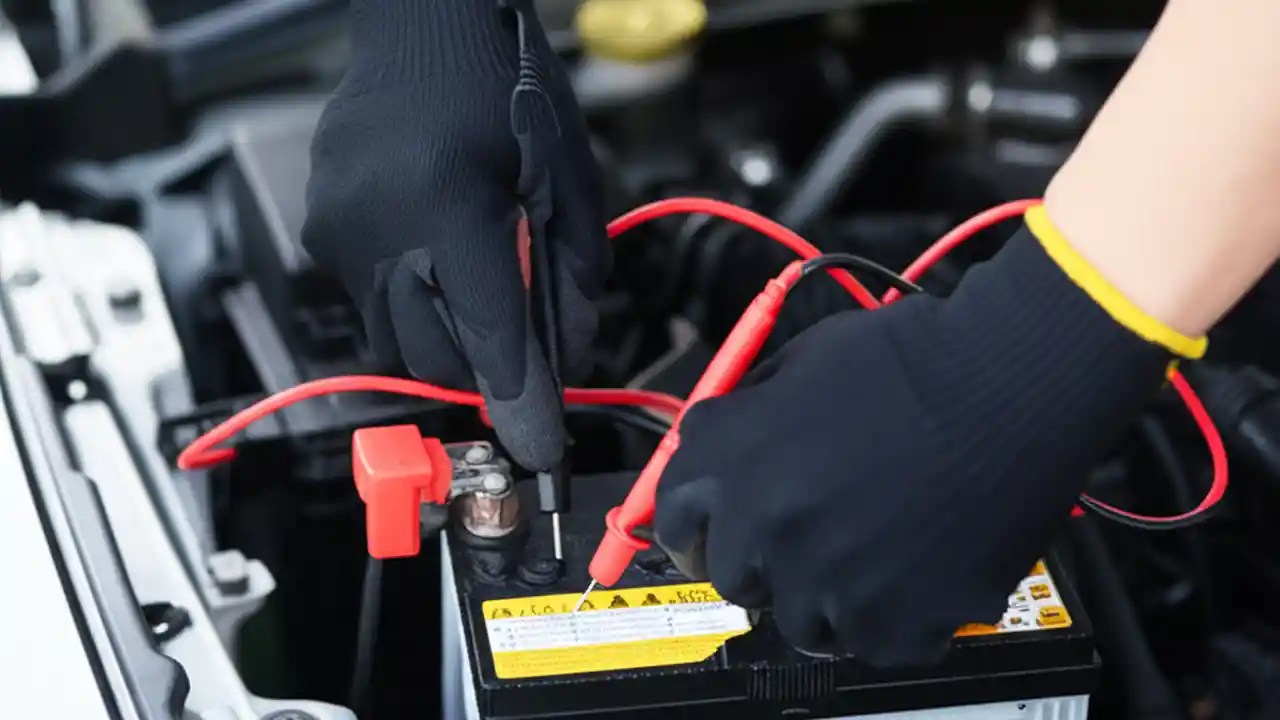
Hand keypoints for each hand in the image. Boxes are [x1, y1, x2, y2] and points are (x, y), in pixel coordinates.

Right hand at [303, 0, 608, 469]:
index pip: (488, 336)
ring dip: (446, 338)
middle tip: (527, 348)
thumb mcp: (564, 175)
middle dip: (485, 368)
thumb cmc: (503, 85)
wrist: (421, 24)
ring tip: (480, 287)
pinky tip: (439, 256)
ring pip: (396, 337)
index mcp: (446, 209)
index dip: (520, 402)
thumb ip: (571, 272)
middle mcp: (377, 230)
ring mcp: (340, 231)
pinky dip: (414, 302)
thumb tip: (568, 354)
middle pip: (435, 354)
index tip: (540, 449)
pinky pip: (371, 300)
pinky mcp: (323, 229)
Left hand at [654, 228, 1169, 666]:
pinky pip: (879, 644)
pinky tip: (921, 568)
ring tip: (878, 548)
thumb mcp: (803, 361)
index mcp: (732, 460)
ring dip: (832, 593)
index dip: (700, 527)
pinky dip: (899, 616)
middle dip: (767, 561)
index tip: (719, 534)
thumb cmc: (917, 354)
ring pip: (807, 622)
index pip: (674, 523)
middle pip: (736, 580)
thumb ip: (751, 418)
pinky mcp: (898, 620)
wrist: (1013, 378)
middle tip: (814, 538)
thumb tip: (725, 453)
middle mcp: (766, 528)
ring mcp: (830, 582)